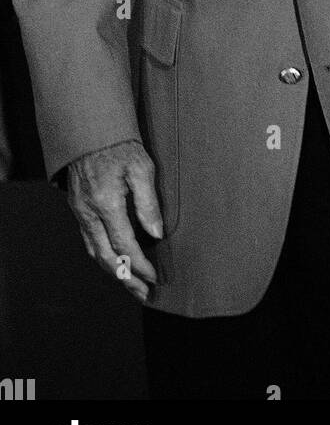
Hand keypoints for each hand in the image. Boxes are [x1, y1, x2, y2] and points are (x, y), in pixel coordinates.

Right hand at [66, 139, 162, 301]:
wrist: (91, 132)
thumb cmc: (120, 146)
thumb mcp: (142, 167)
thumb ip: (148, 203)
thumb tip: (156, 233)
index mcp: (106, 203)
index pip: (124, 244)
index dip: (140, 264)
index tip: (153, 277)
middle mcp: (89, 212)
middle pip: (106, 257)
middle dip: (126, 278)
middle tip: (143, 293)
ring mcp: (80, 212)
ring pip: (94, 252)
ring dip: (113, 272)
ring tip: (132, 284)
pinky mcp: (78, 209)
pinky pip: (89, 241)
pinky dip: (102, 257)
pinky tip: (114, 262)